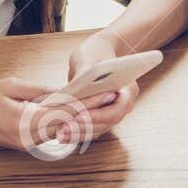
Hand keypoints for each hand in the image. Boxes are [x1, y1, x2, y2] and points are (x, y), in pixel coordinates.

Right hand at [0, 75, 124, 153]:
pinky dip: (66, 122)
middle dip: (91, 111)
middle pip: (68, 126)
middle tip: (112, 95)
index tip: (106, 93)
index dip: (89, 104)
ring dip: (81, 118)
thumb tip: (66, 92)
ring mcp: (26, 145)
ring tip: (101, 101)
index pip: (65, 114)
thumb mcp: (10, 85)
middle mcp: (28, 139)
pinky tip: (78, 111)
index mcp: (24, 123)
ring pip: (62, 131)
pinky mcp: (24, 144)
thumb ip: (40, 91)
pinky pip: (51, 133)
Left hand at [55, 31, 140, 147]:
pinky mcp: (100, 117)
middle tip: (64, 129)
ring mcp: (112, 112)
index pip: (116, 108)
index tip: (78, 116)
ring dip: (78, 134)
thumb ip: (82, 77)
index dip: (98, 115)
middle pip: (106, 123)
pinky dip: (76, 132)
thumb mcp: (88, 61)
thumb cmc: (94, 53)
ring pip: (97, 129)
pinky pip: (90, 129)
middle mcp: (122, 105)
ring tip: (60, 134)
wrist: (97, 53)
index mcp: (127, 90)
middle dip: (84, 128)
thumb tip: (68, 94)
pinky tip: (61, 134)